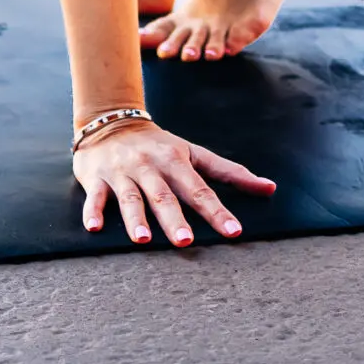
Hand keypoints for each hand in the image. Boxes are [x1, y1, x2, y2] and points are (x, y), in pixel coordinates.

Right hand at [73, 120, 274, 245]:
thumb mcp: (194, 153)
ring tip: (143, 241)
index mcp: (176, 161)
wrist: (111, 121)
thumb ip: (230, 172)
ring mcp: (122, 173)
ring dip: (135, 219)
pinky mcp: (97, 179)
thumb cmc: (159, 145)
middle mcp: (150, 167)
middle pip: (164, 195)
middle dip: (174, 219)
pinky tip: (94, 228)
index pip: (201, 189)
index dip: (217, 211)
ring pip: (130, 197)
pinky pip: (95, 197)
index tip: (233, 231)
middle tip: (186, 242)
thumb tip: (270, 188)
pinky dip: (93, 212)